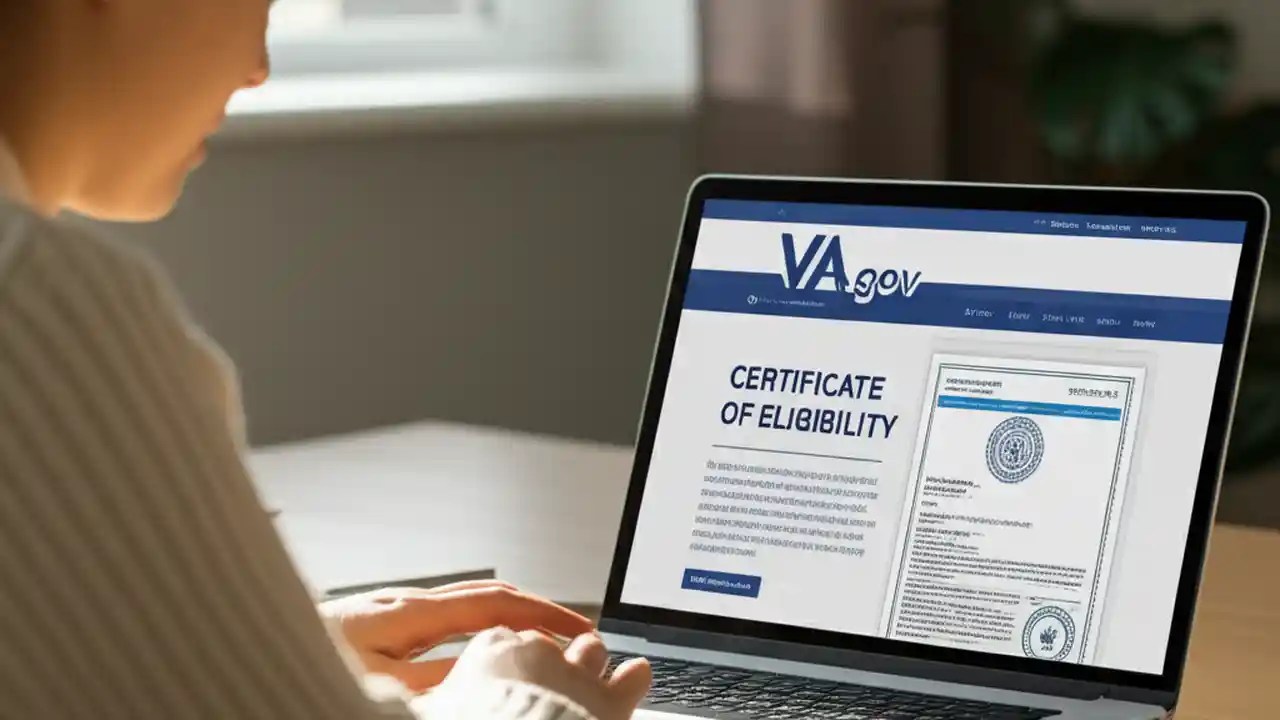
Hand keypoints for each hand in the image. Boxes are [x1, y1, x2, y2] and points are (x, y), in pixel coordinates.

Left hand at [320, 580, 592, 692]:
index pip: (493, 601)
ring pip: (464, 611)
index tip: (580, 629)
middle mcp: (400, 603)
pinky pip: (439, 626)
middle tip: (576, 638)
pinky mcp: (372, 628)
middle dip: (536, 614)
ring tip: (540, 647)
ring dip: (508, 624)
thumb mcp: (376, 685)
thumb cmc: (295, 664)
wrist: (237, 642)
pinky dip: (476, 636)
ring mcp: (386, 612)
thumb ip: (436, 678)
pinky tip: (479, 658)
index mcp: (406, 610)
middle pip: (486, 598)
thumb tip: (491, 669)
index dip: (543, 613)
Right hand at [440, 627, 651, 719]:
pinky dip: (635, 676)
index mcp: (490, 650)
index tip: (502, 680)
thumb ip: (436, 705)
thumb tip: (405, 707)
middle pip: (548, 643)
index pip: (501, 642)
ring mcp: (577, 671)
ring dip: (591, 662)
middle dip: (547, 662)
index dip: (504, 663)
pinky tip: (635, 677)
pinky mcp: (612, 698)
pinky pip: (635, 675)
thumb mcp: (435, 714)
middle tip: (543, 687)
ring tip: (589, 678)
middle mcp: (536, 650)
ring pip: (592, 650)